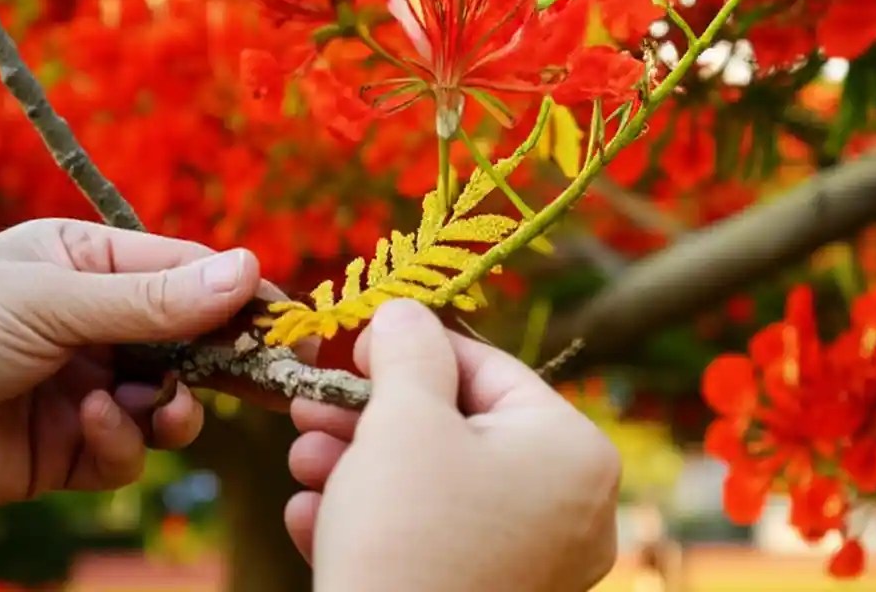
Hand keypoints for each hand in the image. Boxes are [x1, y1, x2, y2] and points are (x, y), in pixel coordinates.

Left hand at [0, 218, 265, 514]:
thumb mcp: (53, 299)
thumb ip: (153, 299)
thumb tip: (249, 272)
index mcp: (90, 264)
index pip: (190, 276)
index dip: (244, 299)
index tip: (292, 325)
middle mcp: (95, 323)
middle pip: (192, 342)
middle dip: (230, 363)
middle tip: (278, 383)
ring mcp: (85, 386)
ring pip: (169, 402)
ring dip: (173, 408)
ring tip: (158, 407)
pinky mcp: (68, 448)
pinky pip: (127, 449)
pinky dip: (120, 443)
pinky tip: (88, 426)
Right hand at [287, 300, 620, 591]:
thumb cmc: (407, 536)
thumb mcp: (403, 420)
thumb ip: (406, 349)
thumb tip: (402, 312)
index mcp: (573, 452)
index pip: (488, 369)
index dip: (410, 347)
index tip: (351, 342)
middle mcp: (571, 509)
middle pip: (457, 432)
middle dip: (371, 417)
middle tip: (310, 403)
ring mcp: (536, 564)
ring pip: (438, 490)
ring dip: (360, 468)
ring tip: (302, 459)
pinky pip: (434, 545)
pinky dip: (376, 525)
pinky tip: (312, 516)